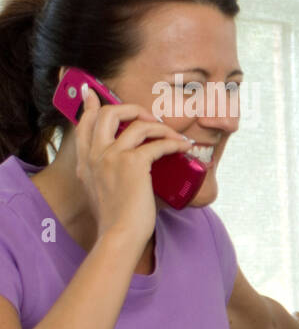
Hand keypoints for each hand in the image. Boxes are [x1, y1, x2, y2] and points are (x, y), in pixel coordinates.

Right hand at [74, 84, 191, 248]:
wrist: (119, 234)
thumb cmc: (116, 220)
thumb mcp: (100, 192)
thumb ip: (104, 175)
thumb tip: (127, 166)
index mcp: (86, 162)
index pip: (84, 124)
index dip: (90, 106)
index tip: (93, 93)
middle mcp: (95, 155)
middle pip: (109, 114)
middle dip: (132, 108)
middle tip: (150, 117)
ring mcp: (112, 157)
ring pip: (138, 125)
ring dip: (161, 127)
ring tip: (175, 137)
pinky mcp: (133, 164)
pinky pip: (157, 144)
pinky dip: (174, 143)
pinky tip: (183, 148)